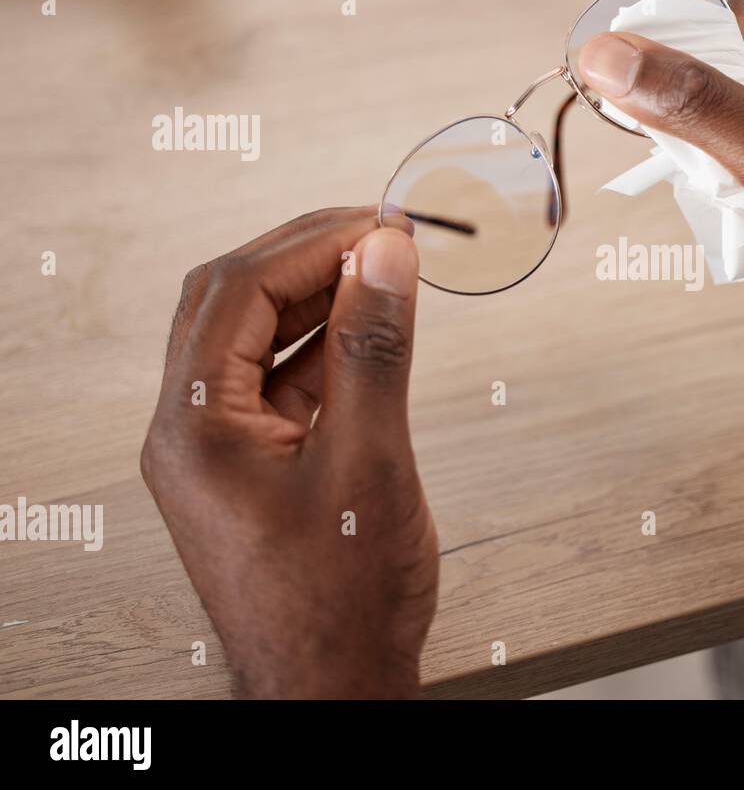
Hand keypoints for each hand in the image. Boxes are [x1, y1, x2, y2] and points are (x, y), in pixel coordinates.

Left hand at [140, 206, 437, 696]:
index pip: (236, 292)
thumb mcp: (370, 462)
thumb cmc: (342, 601)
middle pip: (230, 303)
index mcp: (194, 428)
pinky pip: (281, 382)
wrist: (333, 689)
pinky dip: (326, 347)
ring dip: (318, 297)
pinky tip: (372, 332)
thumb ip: (374, 350)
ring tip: (385, 271)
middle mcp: (190, 432)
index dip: (311, 241)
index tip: (380, 221)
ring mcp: (219, 451)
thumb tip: (385, 256)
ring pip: (255, 339)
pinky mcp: (254, 467)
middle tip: (380, 232)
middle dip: (305, 254)